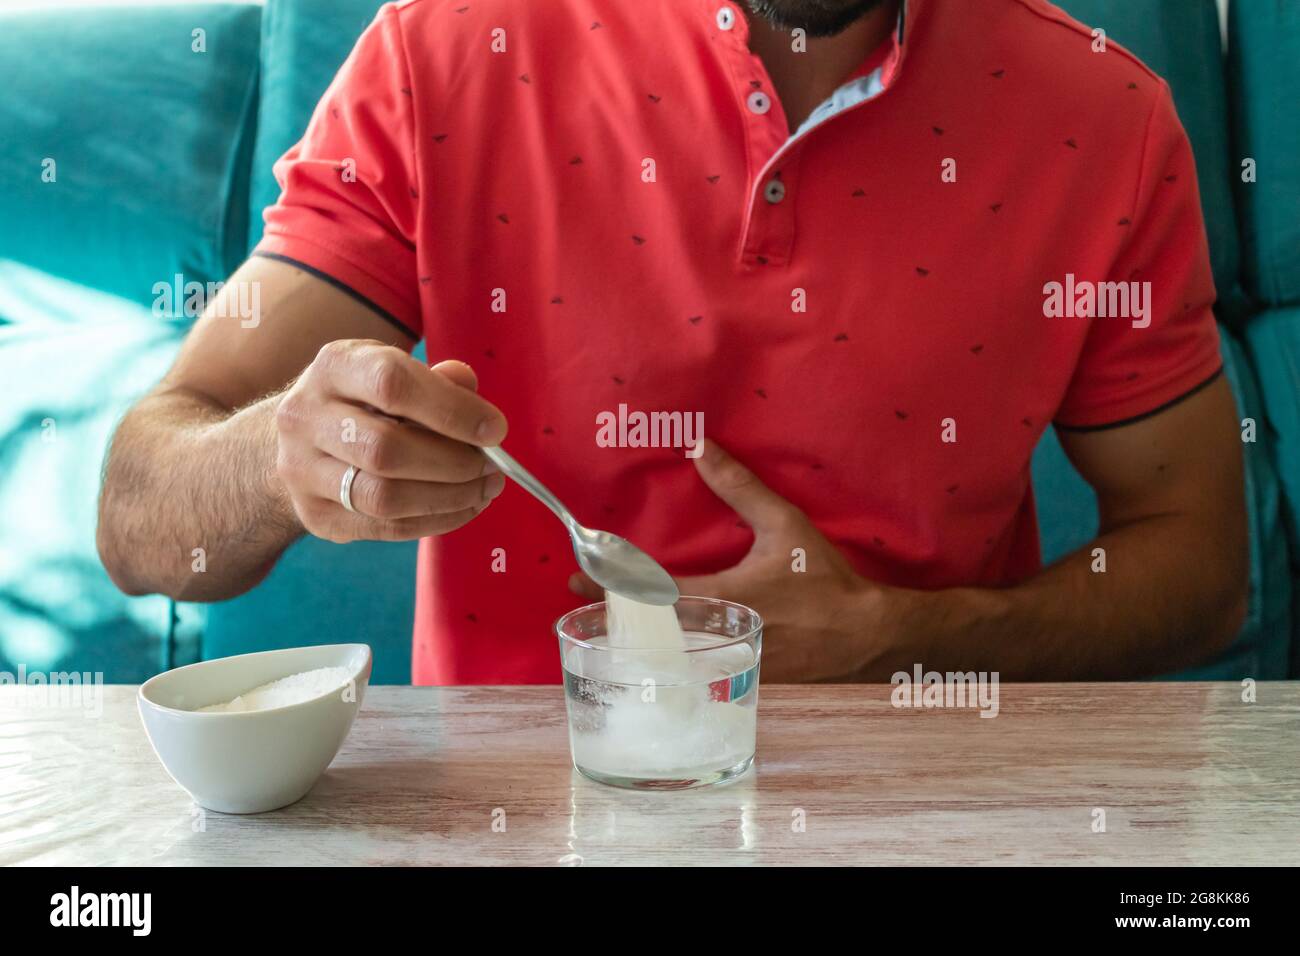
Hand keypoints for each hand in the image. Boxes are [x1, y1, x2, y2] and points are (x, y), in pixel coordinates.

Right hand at [274, 340, 507, 542]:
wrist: (291, 440)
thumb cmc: (362, 400)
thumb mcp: (391, 370)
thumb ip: (435, 380)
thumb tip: (473, 398)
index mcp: (334, 367)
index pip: (391, 384)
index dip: (450, 409)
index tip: (495, 430)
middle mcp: (306, 417)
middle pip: (385, 449)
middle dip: (453, 463)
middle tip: (492, 467)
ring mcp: (302, 470)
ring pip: (383, 497)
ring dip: (448, 498)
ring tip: (484, 489)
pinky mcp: (316, 515)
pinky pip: (385, 528)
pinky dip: (435, 521)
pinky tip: (464, 508)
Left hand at [570, 439, 892, 680]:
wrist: (865, 634)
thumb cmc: (823, 579)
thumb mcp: (783, 524)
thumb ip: (739, 487)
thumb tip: (700, 446)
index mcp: (720, 598)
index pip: (648, 593)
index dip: (608, 586)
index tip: (574, 579)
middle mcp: (715, 637)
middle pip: (645, 631)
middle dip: (611, 620)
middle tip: (577, 609)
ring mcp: (726, 666)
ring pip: (667, 656)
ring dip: (638, 642)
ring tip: (607, 629)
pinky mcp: (740, 681)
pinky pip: (693, 671)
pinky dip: (670, 661)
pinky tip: (656, 653)